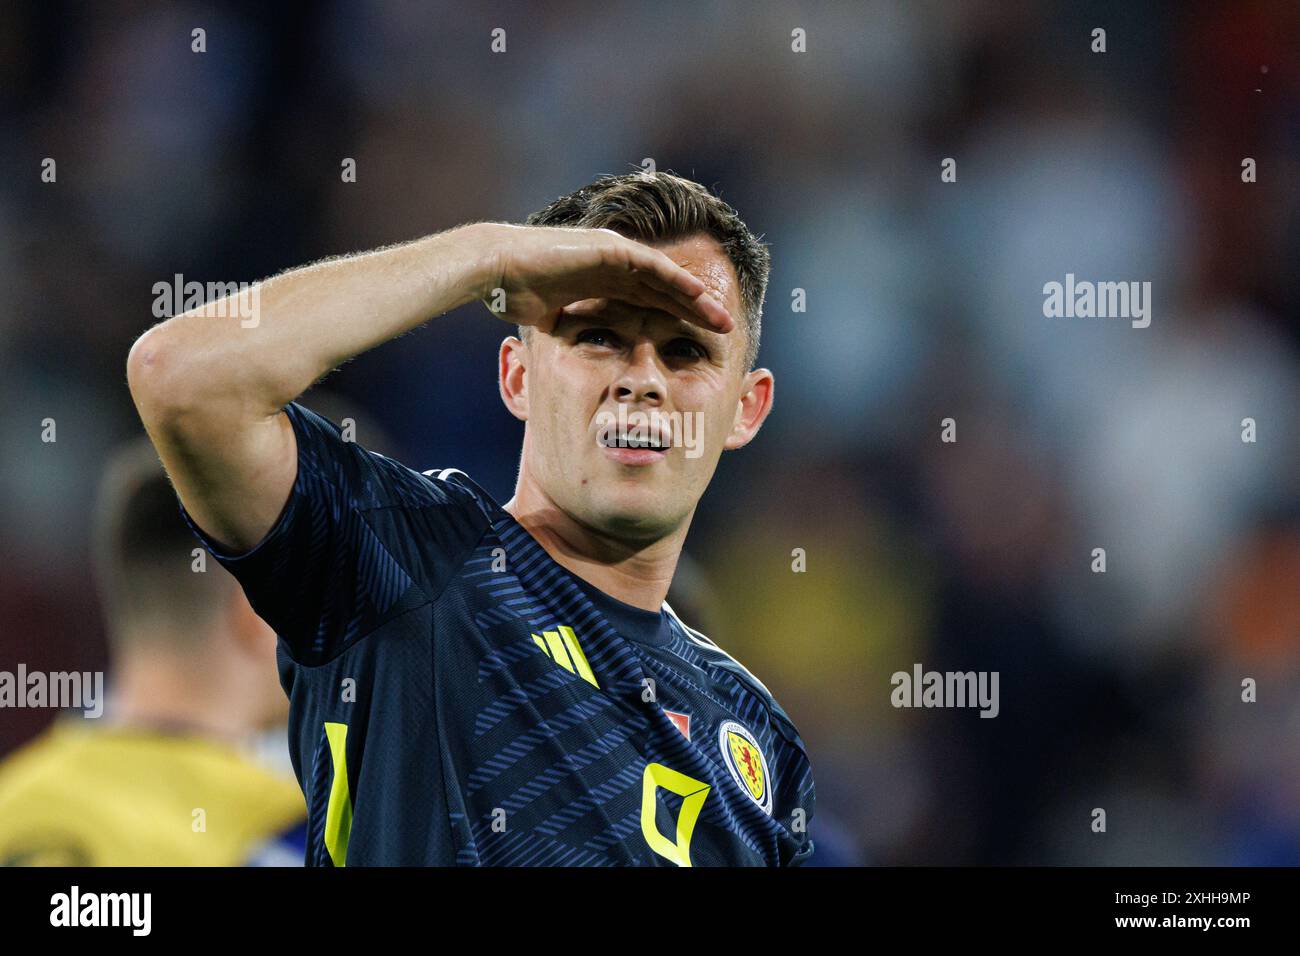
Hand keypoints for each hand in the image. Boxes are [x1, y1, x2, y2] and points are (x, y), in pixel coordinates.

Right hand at [473, 222, 733, 333]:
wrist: (495, 269)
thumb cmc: (512, 295)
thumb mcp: (552, 323)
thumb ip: (568, 334)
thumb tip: (572, 367)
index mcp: (602, 282)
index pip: (650, 303)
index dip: (676, 322)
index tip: (698, 344)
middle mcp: (613, 265)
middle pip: (667, 291)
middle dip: (697, 312)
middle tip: (726, 332)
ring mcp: (614, 253)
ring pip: (667, 279)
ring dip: (697, 299)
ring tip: (723, 320)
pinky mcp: (611, 248)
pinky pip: (653, 267)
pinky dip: (677, 281)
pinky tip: (700, 297)